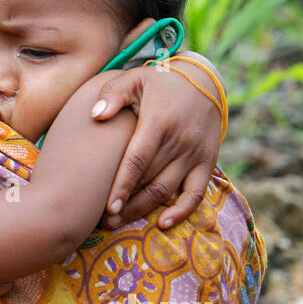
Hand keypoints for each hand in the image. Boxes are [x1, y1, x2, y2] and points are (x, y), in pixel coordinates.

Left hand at [90, 58, 221, 228]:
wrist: (203, 82)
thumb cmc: (159, 83)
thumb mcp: (135, 79)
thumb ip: (112, 93)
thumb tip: (96, 116)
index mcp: (158, 122)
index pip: (137, 160)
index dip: (122, 186)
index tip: (107, 207)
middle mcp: (179, 142)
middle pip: (149, 181)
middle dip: (125, 204)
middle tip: (102, 221)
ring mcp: (194, 154)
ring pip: (167, 191)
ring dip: (143, 210)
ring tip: (118, 224)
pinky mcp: (206, 163)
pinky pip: (196, 194)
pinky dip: (182, 212)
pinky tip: (163, 224)